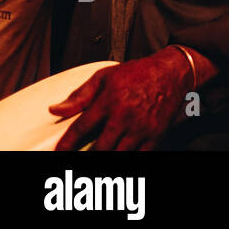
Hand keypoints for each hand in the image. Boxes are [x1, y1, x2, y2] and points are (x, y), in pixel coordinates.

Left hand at [49, 48, 193, 150]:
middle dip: (88, 155)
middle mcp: (125, 116)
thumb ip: (80, 95)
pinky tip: (123, 152)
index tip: (60, 152)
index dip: (67, 145)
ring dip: (108, 156)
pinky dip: (130, 157)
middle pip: (99, 148)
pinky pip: (140, 155)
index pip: (80, 129)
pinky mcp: (157, 133)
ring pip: (119, 155)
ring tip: (104, 152)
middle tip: (83, 155)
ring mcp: (142, 127)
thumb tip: (55, 110)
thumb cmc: (138, 72)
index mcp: (109, 100)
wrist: (174, 71)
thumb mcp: (105, 76)